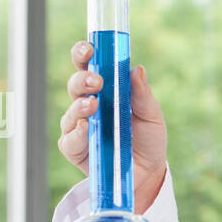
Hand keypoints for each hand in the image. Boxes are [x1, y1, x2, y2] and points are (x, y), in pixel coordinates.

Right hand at [58, 40, 168, 213]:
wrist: (149, 173)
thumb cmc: (148, 139)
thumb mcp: (152, 116)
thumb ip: (143, 95)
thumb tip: (137, 69)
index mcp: (105, 90)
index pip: (88, 66)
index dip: (84, 54)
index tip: (89, 48)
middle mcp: (88, 105)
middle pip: (75, 85)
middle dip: (82, 79)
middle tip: (96, 81)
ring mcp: (79, 127)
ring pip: (70, 111)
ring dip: (79, 105)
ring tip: (93, 105)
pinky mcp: (75, 149)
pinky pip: (69, 139)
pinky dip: (76, 133)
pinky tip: (84, 128)